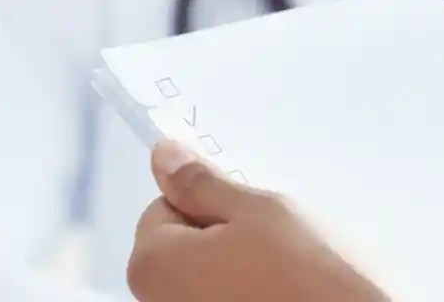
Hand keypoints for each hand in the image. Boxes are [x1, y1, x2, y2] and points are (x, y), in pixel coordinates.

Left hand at [128, 140, 386, 301]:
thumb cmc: (293, 275)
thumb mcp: (254, 212)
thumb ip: (201, 183)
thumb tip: (163, 155)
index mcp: (150, 262)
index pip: (165, 204)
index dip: (208, 203)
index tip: (245, 217)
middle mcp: (153, 298)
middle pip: (178, 243)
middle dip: (215, 236)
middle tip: (264, 245)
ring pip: (199, 273)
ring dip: (229, 266)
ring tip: (272, 273)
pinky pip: (215, 294)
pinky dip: (237, 291)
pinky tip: (270, 292)